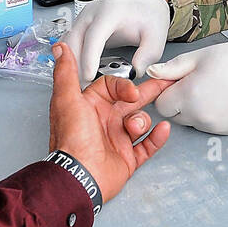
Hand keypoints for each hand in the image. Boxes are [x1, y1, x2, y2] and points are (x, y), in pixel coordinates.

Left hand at [48, 43, 171, 202]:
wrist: (78, 177)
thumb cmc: (71, 139)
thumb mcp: (66, 100)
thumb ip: (66, 72)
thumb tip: (61, 49)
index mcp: (91, 107)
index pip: (113, 87)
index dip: (124, 86)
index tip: (131, 92)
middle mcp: (105, 122)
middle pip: (133, 101)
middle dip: (150, 91)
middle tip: (166, 81)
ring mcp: (117, 140)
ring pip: (140, 122)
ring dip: (143, 121)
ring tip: (135, 128)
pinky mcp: (128, 159)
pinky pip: (148, 145)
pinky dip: (157, 138)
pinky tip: (164, 129)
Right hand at [62, 0, 171, 86]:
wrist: (143, 3)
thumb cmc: (148, 16)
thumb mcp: (156, 37)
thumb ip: (147, 56)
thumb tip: (134, 73)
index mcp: (111, 12)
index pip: (94, 36)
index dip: (89, 57)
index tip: (89, 76)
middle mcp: (92, 13)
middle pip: (74, 39)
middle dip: (75, 65)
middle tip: (84, 88)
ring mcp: (83, 18)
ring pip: (67, 43)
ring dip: (70, 64)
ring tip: (81, 84)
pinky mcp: (80, 25)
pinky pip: (68, 43)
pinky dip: (69, 59)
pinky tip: (76, 74)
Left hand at [147, 41, 227, 135]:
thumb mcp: (202, 56)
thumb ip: (173, 67)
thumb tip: (151, 73)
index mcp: (188, 95)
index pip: (160, 104)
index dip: (167, 90)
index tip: (178, 79)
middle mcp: (198, 116)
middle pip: (174, 115)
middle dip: (179, 100)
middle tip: (197, 82)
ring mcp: (212, 127)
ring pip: (190, 121)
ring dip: (194, 108)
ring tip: (213, 88)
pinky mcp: (225, 132)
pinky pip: (206, 125)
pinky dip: (209, 114)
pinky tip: (223, 98)